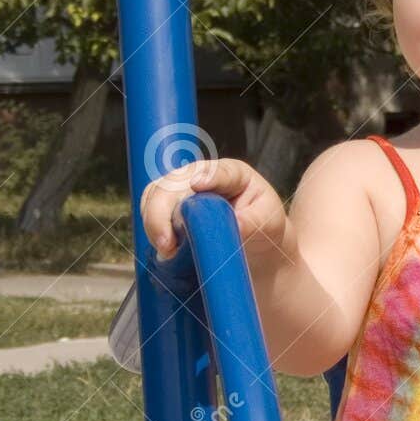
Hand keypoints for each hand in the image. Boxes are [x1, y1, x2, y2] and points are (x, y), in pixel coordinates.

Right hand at [140, 157, 288, 262]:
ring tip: (165, 249)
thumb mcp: (270, 223)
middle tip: (168, 243)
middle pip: (174, 182)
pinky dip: (152, 229)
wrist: (254, 245)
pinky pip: (150, 211)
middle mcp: (201, 175)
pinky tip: (162, 249)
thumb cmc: (264, 227)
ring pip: (155, 195)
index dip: (208, 177)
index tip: (197, 185)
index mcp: (233, 174)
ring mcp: (182, 190)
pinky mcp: (169, 208)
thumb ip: (255, 221)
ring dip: (154, 222)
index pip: (221, 172)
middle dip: (164, 210)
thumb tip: (236, 224)